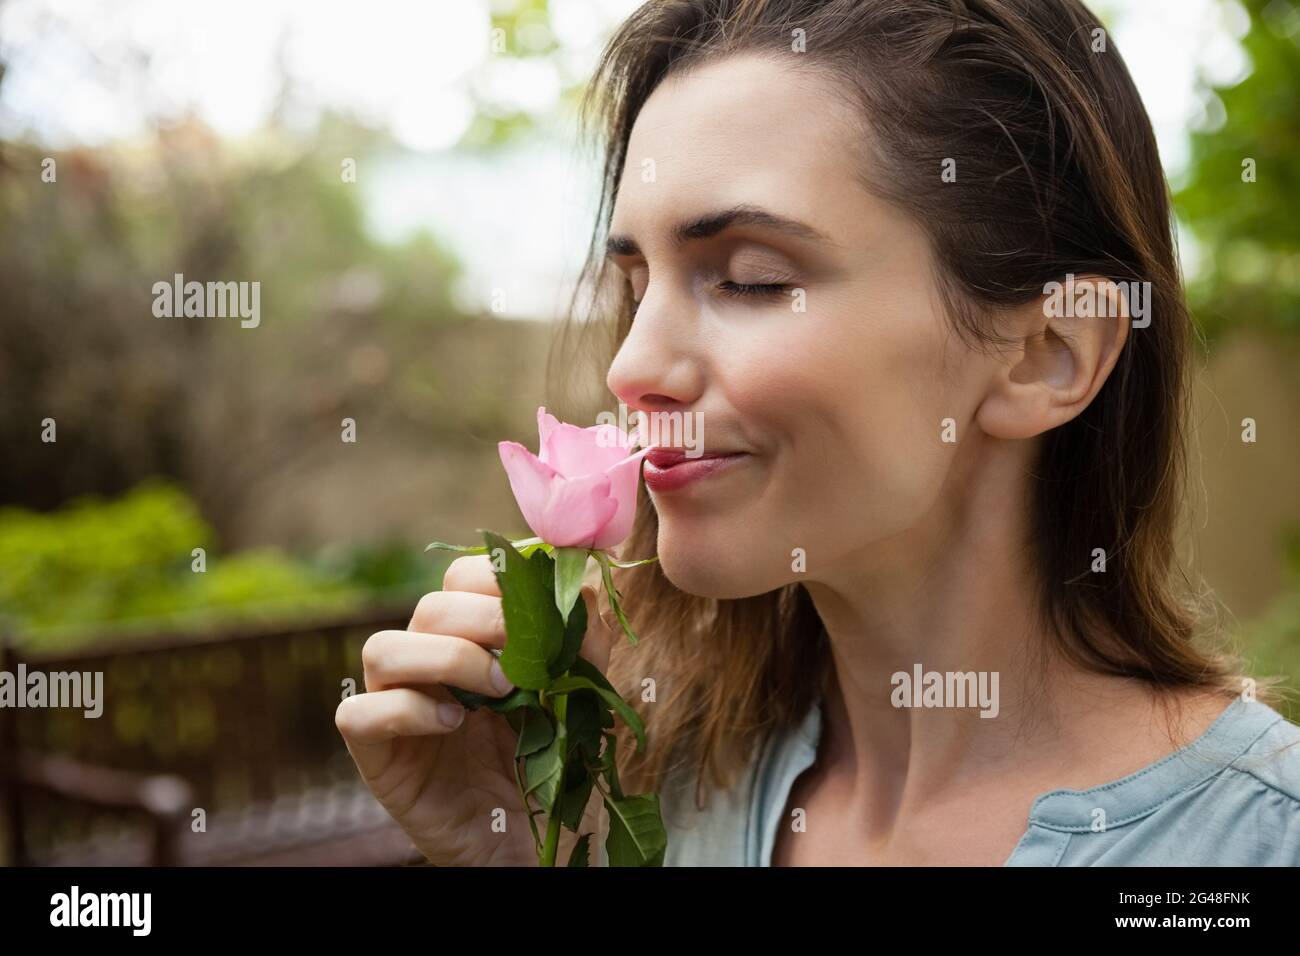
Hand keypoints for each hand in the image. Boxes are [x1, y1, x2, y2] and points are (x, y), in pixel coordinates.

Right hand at [335, 554, 614, 865]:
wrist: (525, 844)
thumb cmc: (546, 770)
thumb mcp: (578, 702)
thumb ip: (583, 648)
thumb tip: (580, 591)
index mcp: (470, 641)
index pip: (462, 579)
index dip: (496, 578)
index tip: (540, 601)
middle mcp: (426, 665)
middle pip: (429, 606)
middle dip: (482, 618)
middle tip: (525, 653)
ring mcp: (395, 706)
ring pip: (382, 648)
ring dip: (447, 658)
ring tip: (498, 690)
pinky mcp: (376, 754)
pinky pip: (359, 714)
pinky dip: (406, 711)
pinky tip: (452, 725)